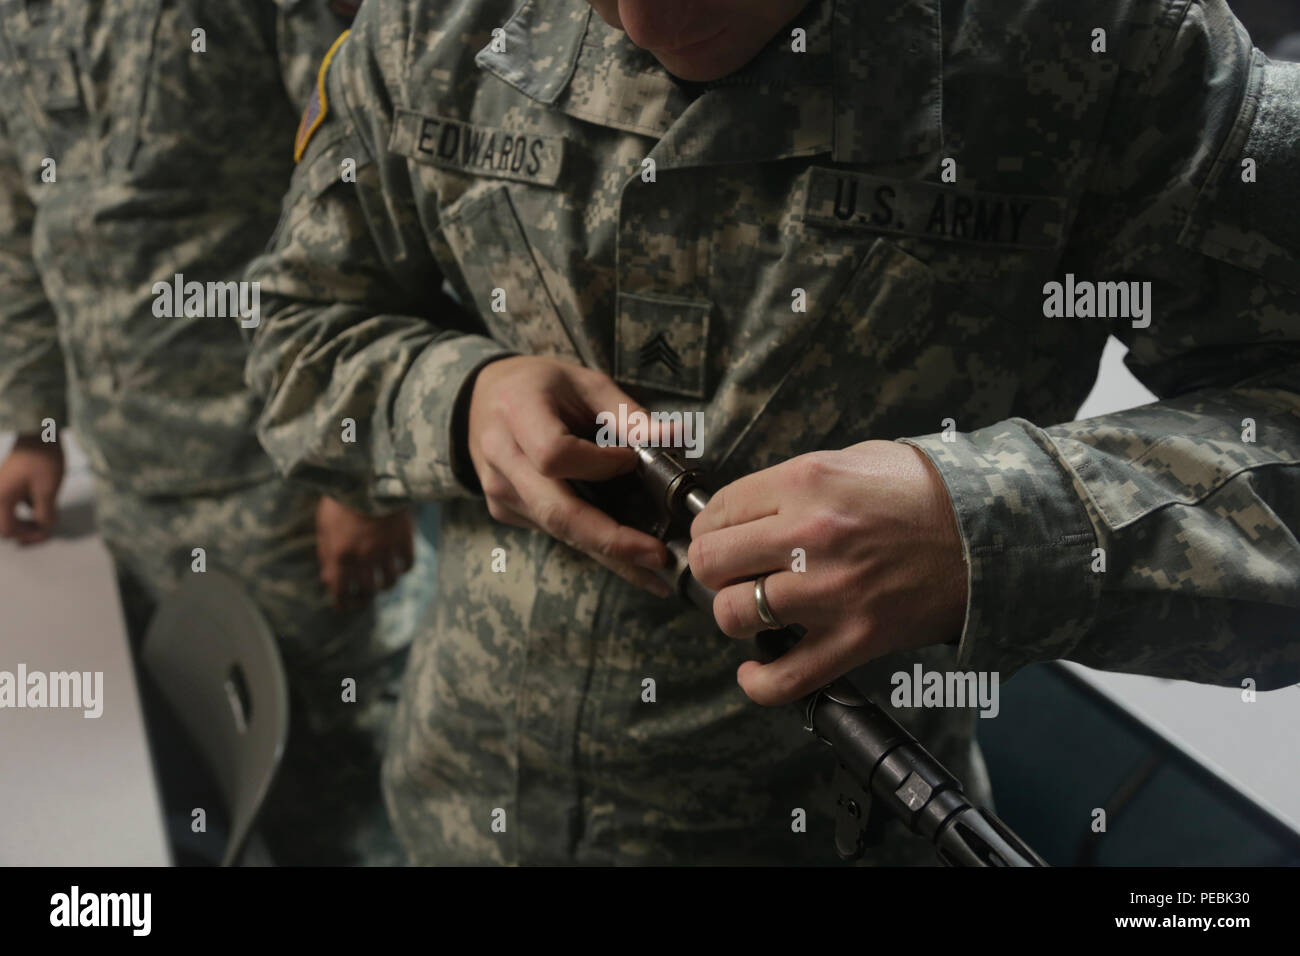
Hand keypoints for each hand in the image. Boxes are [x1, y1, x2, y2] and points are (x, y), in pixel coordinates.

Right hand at [0, 434, 64, 544]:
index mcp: (1, 498)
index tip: (47, 532)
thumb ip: (44, 514)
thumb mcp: (48, 490)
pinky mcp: (5, 485)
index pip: (8, 530)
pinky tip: (39, 503)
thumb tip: (44, 528)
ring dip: (23, 521)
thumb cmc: (43, 460)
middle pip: (3, 526)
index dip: (29, 536)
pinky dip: (22, 510)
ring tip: (43, 518)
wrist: (39, 434)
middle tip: (43, 530)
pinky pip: (9, 505)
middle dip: (23, 531)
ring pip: (6, 516)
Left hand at [315, 496, 414, 610]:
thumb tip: (327, 580)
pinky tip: (398, 566)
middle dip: (365, 597)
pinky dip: (402, 569)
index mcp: (339, 555)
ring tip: (382, 580)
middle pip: (368, 592)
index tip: (345, 607)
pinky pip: (406, 565)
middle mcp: (363, 558)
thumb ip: (325, 554)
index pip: (341, 593)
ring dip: (384, 584)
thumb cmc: (341, 499)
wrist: (368, 475)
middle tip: (365, 595)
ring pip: (388, 582)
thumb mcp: (324, 525)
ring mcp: (385, 550)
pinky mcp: (404, 539)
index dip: (343, 605)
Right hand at [467, 355, 670, 595]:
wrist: (481, 399)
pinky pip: (555, 532)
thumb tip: (675, 438)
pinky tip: (627, 555)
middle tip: (659, 555)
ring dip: (609, 556)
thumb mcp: (584, 382)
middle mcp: (502, 457)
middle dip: (612, 540)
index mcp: (517, 413)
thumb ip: (627, 414)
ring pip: (559, 532)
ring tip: (655, 572)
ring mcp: (500, 491)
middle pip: (557, 512)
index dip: (601, 464)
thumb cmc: (539, 386)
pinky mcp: (506, 511)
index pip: (555, 455)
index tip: (634, 461)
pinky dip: (592, 544)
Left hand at [688, 440, 967, 705]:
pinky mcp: (855, 640)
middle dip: (714, 568)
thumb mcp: (853, 458)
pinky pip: (783, 679)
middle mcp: (809, 537)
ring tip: (752, 608)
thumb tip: (747, 507)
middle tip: (732, 571)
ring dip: (735, 614)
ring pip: (733, 615)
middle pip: (711, 563)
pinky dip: (757, 682)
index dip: (711, 526)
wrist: (993, 533)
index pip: (717, 511)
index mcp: (806, 483)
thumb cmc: (925, 492)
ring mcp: (830, 593)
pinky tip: (754, 670)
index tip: (722, 535)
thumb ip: (795, 482)